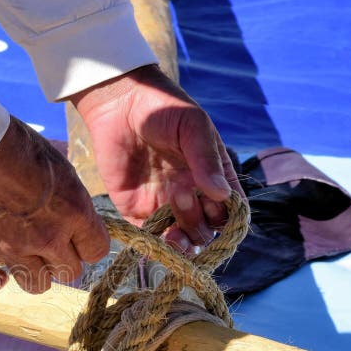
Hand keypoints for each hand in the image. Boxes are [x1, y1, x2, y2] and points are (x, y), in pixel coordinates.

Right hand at [0, 117, 108, 292]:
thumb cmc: (16, 145)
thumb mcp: (60, 166)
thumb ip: (71, 200)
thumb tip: (75, 215)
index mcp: (74, 211)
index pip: (96, 250)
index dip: (88, 244)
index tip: (78, 237)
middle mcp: (48, 237)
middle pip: (70, 272)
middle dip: (63, 258)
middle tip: (49, 242)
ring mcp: (13, 249)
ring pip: (37, 285)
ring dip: (35, 272)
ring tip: (25, 255)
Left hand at [69, 65, 245, 249]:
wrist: (120, 103)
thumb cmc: (164, 108)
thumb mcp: (193, 127)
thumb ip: (206, 160)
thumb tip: (222, 195)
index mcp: (213, 177)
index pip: (230, 211)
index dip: (228, 217)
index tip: (217, 206)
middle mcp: (193, 196)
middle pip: (206, 229)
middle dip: (198, 223)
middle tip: (181, 193)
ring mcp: (165, 206)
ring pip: (182, 240)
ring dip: (181, 242)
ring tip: (172, 229)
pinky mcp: (137, 211)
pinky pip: (150, 239)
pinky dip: (155, 247)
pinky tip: (156, 242)